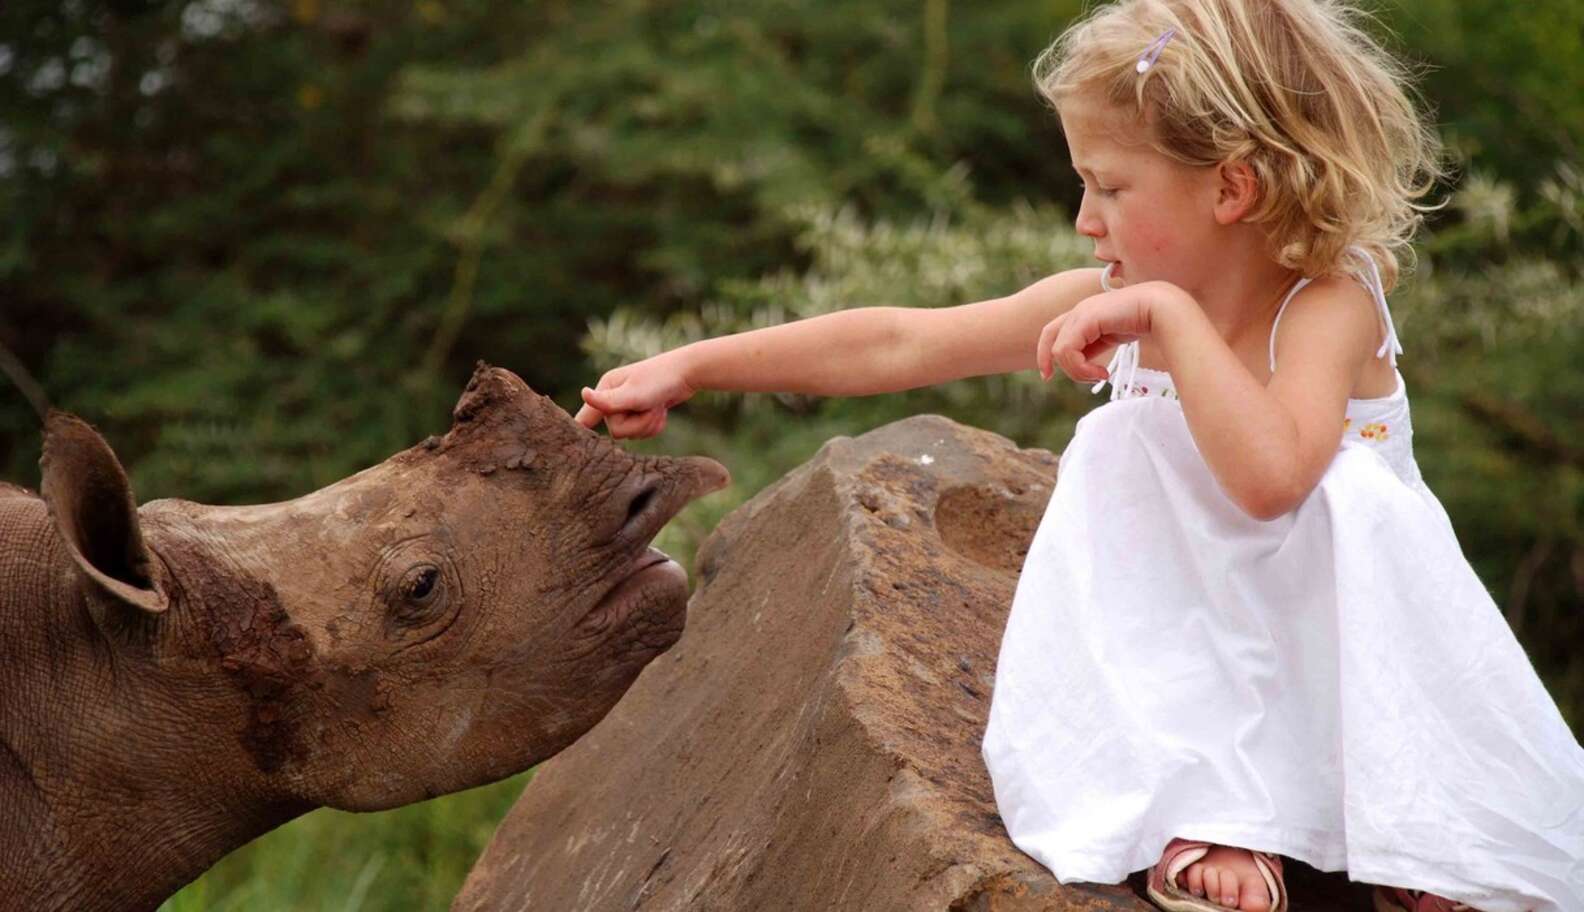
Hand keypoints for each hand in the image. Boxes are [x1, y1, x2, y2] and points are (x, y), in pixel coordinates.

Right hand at [574, 352, 695, 438]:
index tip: (567, 448)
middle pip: (616, 431)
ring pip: (631, 433)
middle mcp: (612, 397)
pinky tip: (661, 410)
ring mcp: (627, 405)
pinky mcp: (641, 411)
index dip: (579, 429)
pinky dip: (654, 425)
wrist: (689, 372)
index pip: (586, 415)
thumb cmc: (659, 380)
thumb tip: (582, 394)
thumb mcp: (633, 393)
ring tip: (657, 406)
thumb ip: (608, 400)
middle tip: (649, 407)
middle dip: (636, 424)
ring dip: (648, 424)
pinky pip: (643, 431)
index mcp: (605, 389)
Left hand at [1037, 281, 1176, 383]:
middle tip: (1048, 377)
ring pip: (1060, 350)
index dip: (1045, 352)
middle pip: (1048, 336)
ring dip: (1078, 371)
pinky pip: (1068, 350)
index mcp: (1084, 313)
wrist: (1162, 309)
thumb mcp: (1113, 336)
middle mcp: (1080, 311)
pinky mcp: (1086, 319)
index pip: (1054, 331)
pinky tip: (1103, 373)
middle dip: (1045, 359)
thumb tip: (1088, 366)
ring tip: (1101, 376)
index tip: (1047, 375)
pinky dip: (1081, 368)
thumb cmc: (1145, 321)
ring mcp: (1082, 313)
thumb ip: (1096, 345)